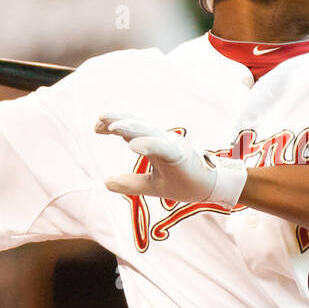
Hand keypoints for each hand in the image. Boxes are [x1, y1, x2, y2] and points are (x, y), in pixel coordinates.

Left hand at [96, 110, 246, 208]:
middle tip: (100, 119)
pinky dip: (149, 144)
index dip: (114, 124)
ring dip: (131, 128)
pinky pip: (164, 147)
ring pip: (150, 131)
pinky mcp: (182, 155)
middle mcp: (163, 140)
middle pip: (139, 123)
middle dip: (119, 119)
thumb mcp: (152, 185)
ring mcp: (173, 146)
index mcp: (155, 144)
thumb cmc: (184, 181)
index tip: (96, 127)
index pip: (132, 128)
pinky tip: (133, 145)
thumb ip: (130, 183)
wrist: (211, 189)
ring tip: (113, 127)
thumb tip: (106, 182)